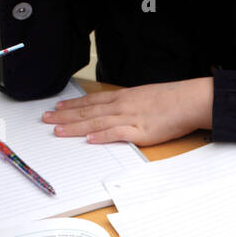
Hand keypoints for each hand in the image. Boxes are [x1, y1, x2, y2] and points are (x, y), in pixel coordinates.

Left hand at [42, 79, 213, 146]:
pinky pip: (117, 134)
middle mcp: (123, 106)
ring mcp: (130, 118)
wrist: (190, 100)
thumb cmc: (172, 99)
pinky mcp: (141, 131)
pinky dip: (102, 136)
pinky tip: (89, 140)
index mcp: (124, 97)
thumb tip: (118, 110)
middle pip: (88, 111)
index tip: (57, 108)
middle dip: (65, 116)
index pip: (92, 101)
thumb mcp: (146, 96)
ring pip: (97, 122)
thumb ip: (130, 104)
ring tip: (57, 130)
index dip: (73, 105)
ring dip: (76, 127)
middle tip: (45, 119)